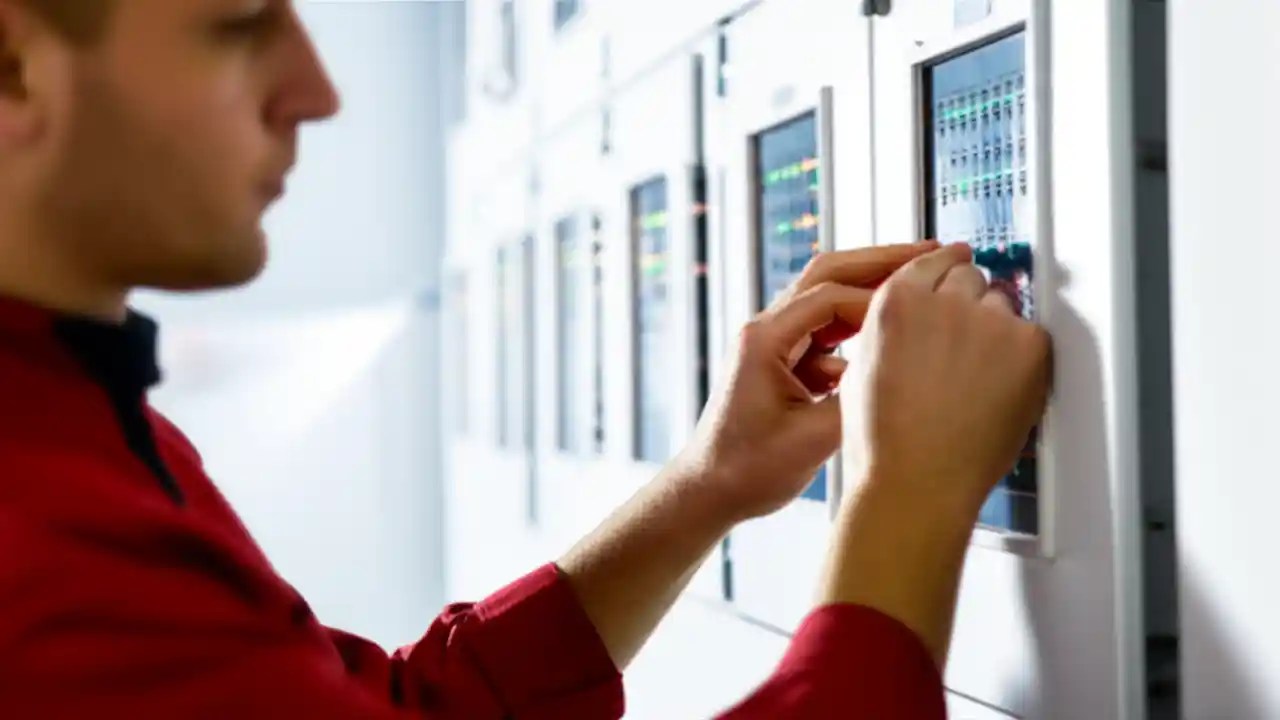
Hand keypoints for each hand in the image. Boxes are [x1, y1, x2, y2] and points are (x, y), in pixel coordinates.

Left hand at [670, 242, 939, 522]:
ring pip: (827, 298)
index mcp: (764, 340)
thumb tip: (902, 371)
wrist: (710, 491)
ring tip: (918, 282)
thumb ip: (857, 400)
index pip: (830, 297)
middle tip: (931, 249)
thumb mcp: (811, 440)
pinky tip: (889, 337)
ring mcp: (773, 343)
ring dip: (871, 289)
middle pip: (827, 275)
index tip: (922, 308)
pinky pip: (825, 330)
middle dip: (880, 261)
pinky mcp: (783, 361)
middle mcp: (765, 331)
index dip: (880, 299)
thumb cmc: (746, 469)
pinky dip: (858, 327)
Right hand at [817, 242, 1051, 666]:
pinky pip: (1032, 335)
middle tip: (965, 345)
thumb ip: (890, 325)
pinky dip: (1023, 358)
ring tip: (978, 378)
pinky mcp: (1026, 346)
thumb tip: (911, 315)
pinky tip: (999, 389)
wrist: (914, 484)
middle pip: (971, 276)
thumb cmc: (883, 442)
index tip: (958, 272)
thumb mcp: (862, 366)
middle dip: (969, 303)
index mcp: (895, 300)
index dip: (946, 272)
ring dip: (995, 329)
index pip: (934, 259)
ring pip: (1003, 304)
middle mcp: (941, 301)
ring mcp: (987, 322)